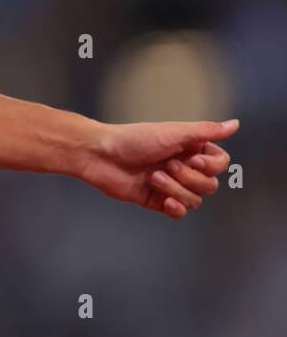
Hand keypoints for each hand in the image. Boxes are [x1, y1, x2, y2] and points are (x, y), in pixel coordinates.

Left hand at [79, 119, 237, 218]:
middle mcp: (183, 166)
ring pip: (195, 199)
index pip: (220, 163)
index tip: (191, 158)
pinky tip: (164, 200)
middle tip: (166, 166)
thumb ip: (205, 131)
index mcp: (189, 148)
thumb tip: (235, 124)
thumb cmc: (134, 139)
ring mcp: (170, 184)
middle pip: (210, 184)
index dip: (211, 165)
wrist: (101, 155)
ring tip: (153, 178)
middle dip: (190, 178)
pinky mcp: (156, 200)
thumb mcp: (173, 132)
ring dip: (176, 189)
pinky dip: (176, 208)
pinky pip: (180, 212)